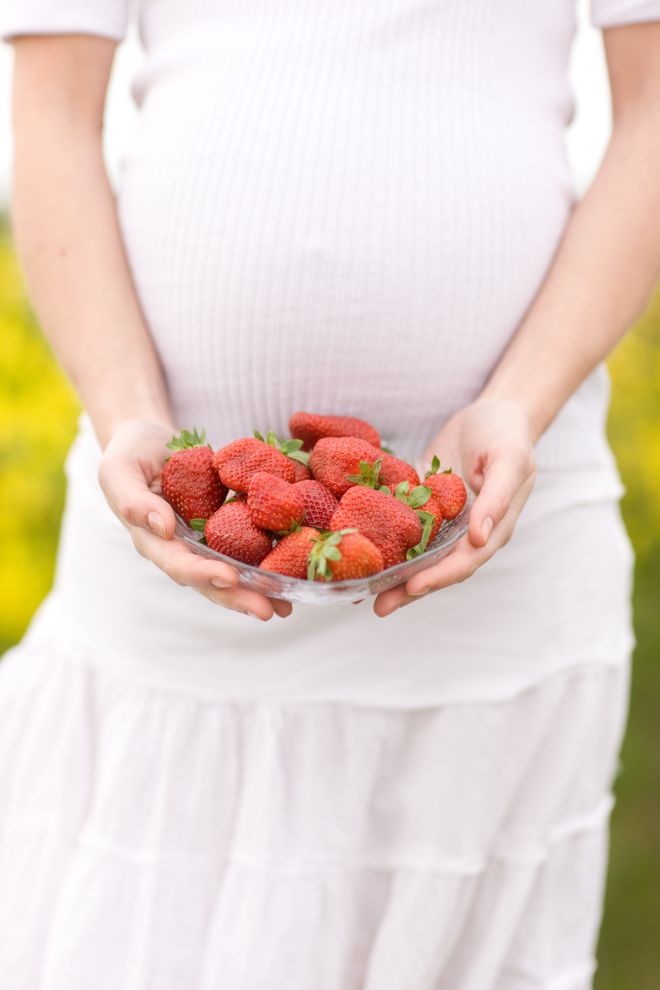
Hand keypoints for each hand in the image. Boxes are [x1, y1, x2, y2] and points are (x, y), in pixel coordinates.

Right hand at [98, 419, 291, 620]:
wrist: (148, 441)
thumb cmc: (130, 454)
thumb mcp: (118, 471)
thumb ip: (133, 500)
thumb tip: (163, 527)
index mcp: (153, 541)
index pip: (178, 564)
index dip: (202, 574)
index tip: (229, 579)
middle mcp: (181, 550)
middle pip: (209, 582)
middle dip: (239, 598)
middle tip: (269, 611)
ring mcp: (204, 543)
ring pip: (232, 574)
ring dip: (258, 591)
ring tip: (286, 606)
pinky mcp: (224, 528)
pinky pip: (246, 548)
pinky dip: (268, 561)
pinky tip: (294, 572)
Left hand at [374, 399, 535, 616]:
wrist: (493, 415)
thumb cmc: (507, 436)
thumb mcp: (509, 461)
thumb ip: (497, 499)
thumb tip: (480, 537)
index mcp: (492, 529)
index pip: (464, 562)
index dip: (438, 577)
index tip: (412, 588)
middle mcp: (466, 535)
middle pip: (436, 569)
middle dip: (408, 590)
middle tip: (378, 606)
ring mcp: (444, 524)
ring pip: (418, 557)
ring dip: (393, 576)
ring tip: (360, 593)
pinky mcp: (424, 508)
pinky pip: (404, 531)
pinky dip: (385, 544)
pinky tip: (358, 552)